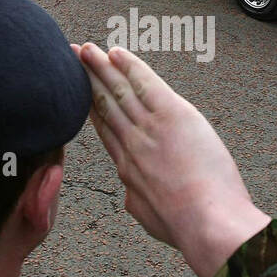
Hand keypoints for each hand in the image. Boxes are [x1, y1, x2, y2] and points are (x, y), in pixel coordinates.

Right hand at [74, 43, 269, 276]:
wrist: (206, 224)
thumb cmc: (184, 227)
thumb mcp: (148, 217)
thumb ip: (135, 198)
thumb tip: (131, 192)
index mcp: (127, 168)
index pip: (104, 129)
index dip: (88, 107)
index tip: (77, 93)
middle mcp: (131, 144)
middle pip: (103, 104)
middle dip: (85, 80)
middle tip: (70, 61)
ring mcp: (149, 129)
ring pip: (118, 89)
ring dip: (100, 66)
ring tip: (85, 49)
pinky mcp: (172, 116)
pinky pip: (146, 83)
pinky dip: (130, 66)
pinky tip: (116, 52)